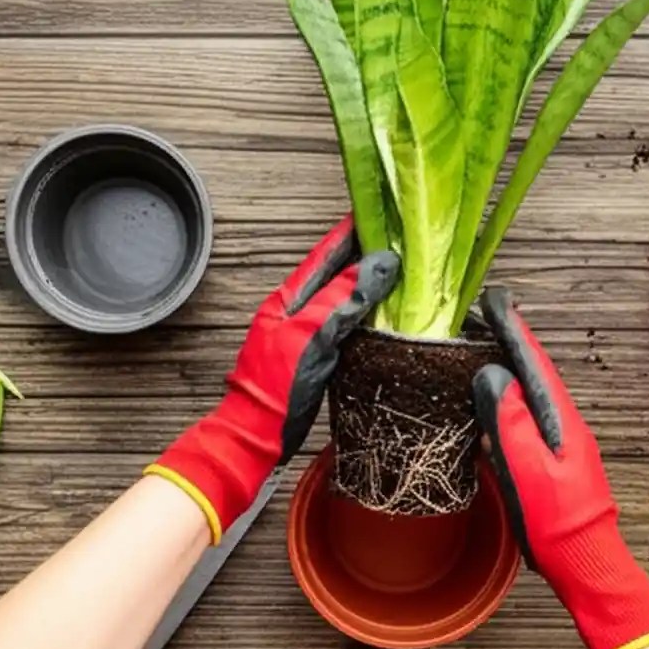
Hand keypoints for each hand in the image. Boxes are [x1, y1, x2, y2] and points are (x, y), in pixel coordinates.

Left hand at [148, 216, 399, 544]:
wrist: (254, 434)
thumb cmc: (274, 388)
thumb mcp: (311, 337)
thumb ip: (342, 300)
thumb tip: (377, 264)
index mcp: (290, 299)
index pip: (326, 254)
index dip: (351, 234)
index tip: (378, 214)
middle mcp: (294, 310)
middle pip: (333, 272)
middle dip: (361, 254)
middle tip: (394, 239)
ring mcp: (301, 333)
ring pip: (337, 297)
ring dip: (361, 282)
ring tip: (391, 270)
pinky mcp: (309, 356)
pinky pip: (339, 323)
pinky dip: (359, 312)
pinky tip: (374, 316)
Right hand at [471, 287, 648, 648]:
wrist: (587, 564)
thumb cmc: (560, 524)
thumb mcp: (527, 470)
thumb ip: (510, 422)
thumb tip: (494, 376)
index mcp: (560, 421)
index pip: (534, 363)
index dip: (514, 330)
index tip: (497, 301)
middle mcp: (566, 426)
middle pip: (534, 373)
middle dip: (510, 343)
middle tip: (485, 319)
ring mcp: (562, 443)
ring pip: (530, 396)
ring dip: (509, 371)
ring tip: (485, 352)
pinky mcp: (555, 461)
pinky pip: (528, 419)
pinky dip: (509, 403)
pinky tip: (495, 407)